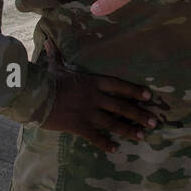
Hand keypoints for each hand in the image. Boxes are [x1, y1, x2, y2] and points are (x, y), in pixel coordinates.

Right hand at [38, 38, 163, 153]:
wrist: (36, 96)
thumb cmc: (46, 80)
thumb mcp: (55, 67)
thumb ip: (56, 56)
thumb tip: (48, 40)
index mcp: (92, 82)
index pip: (119, 85)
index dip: (135, 90)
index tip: (149, 96)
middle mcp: (95, 98)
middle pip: (122, 106)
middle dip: (140, 114)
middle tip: (154, 121)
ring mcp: (89, 113)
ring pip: (114, 123)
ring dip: (129, 130)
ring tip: (143, 136)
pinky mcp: (79, 126)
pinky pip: (96, 137)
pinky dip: (106, 144)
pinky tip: (116, 149)